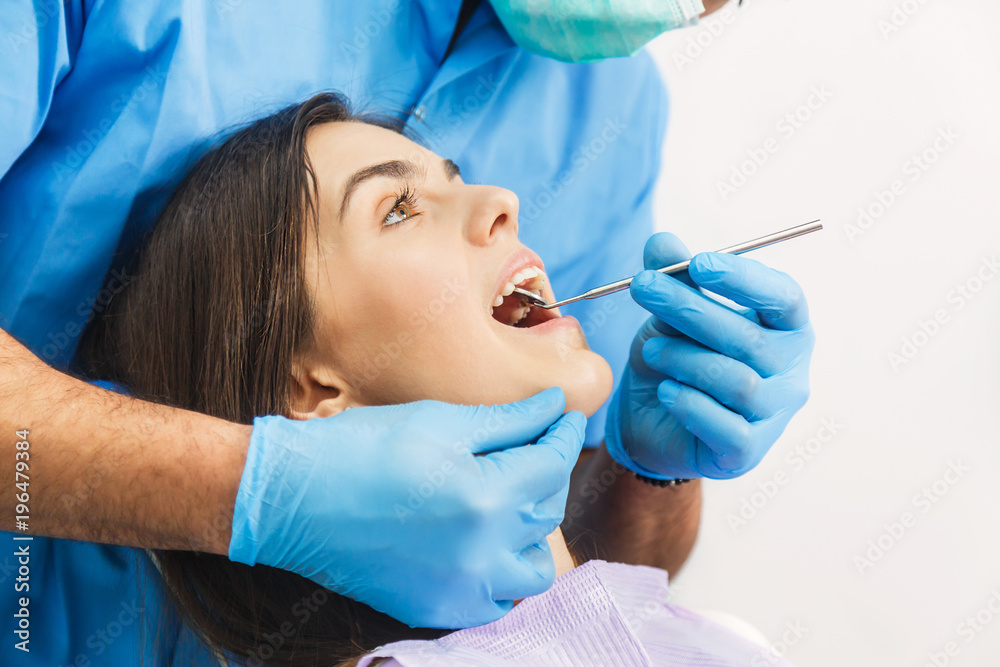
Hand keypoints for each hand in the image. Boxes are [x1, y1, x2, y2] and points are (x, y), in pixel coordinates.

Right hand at [229, 387, 584, 628]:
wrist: (290, 500)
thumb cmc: (358, 448)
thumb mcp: (439, 420)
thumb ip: (508, 420)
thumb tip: (555, 406)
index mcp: (486, 496)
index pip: (552, 464)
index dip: (562, 434)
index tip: (562, 416)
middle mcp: (482, 552)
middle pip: (547, 510)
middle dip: (546, 471)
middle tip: (530, 443)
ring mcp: (460, 589)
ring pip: (533, 566)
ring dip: (532, 530)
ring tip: (509, 498)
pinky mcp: (436, 609)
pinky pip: (497, 601)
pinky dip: (502, 573)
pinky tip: (484, 542)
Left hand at [605, 233, 812, 478]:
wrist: (650, 423)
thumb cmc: (675, 358)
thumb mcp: (669, 314)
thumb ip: (673, 279)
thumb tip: (661, 242)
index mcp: (785, 328)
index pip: (785, 299)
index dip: (745, 280)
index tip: (698, 263)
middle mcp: (790, 371)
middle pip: (751, 338)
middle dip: (692, 309)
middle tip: (643, 287)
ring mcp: (774, 415)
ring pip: (738, 382)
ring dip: (686, 359)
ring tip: (650, 350)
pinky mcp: (747, 452)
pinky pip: (726, 426)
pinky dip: (691, 404)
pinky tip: (665, 390)